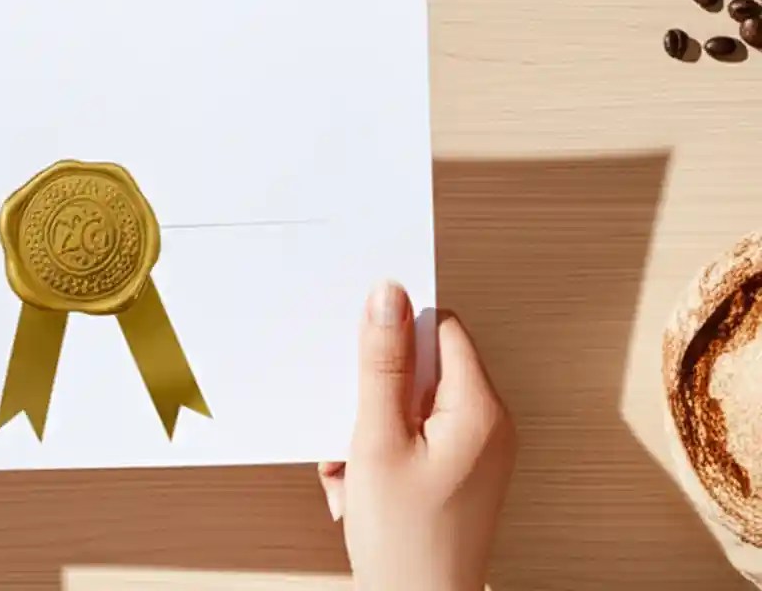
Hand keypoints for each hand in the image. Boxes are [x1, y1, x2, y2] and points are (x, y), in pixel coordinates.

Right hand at [319, 282, 514, 590]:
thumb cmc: (406, 544)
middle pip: (423, 370)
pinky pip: (410, 441)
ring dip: (369, 431)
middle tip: (352, 429)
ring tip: (355, 473)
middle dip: (374, 394)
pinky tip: (361, 490)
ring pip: (408, 409)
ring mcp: (474, 454)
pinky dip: (378, 457)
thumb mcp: (378, 440)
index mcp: (480, 410)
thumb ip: (382, 365)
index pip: (441, 328)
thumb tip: (388, 295)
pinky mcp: (456, 476)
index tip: (358, 347)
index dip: (396, 331)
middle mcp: (487, 427)